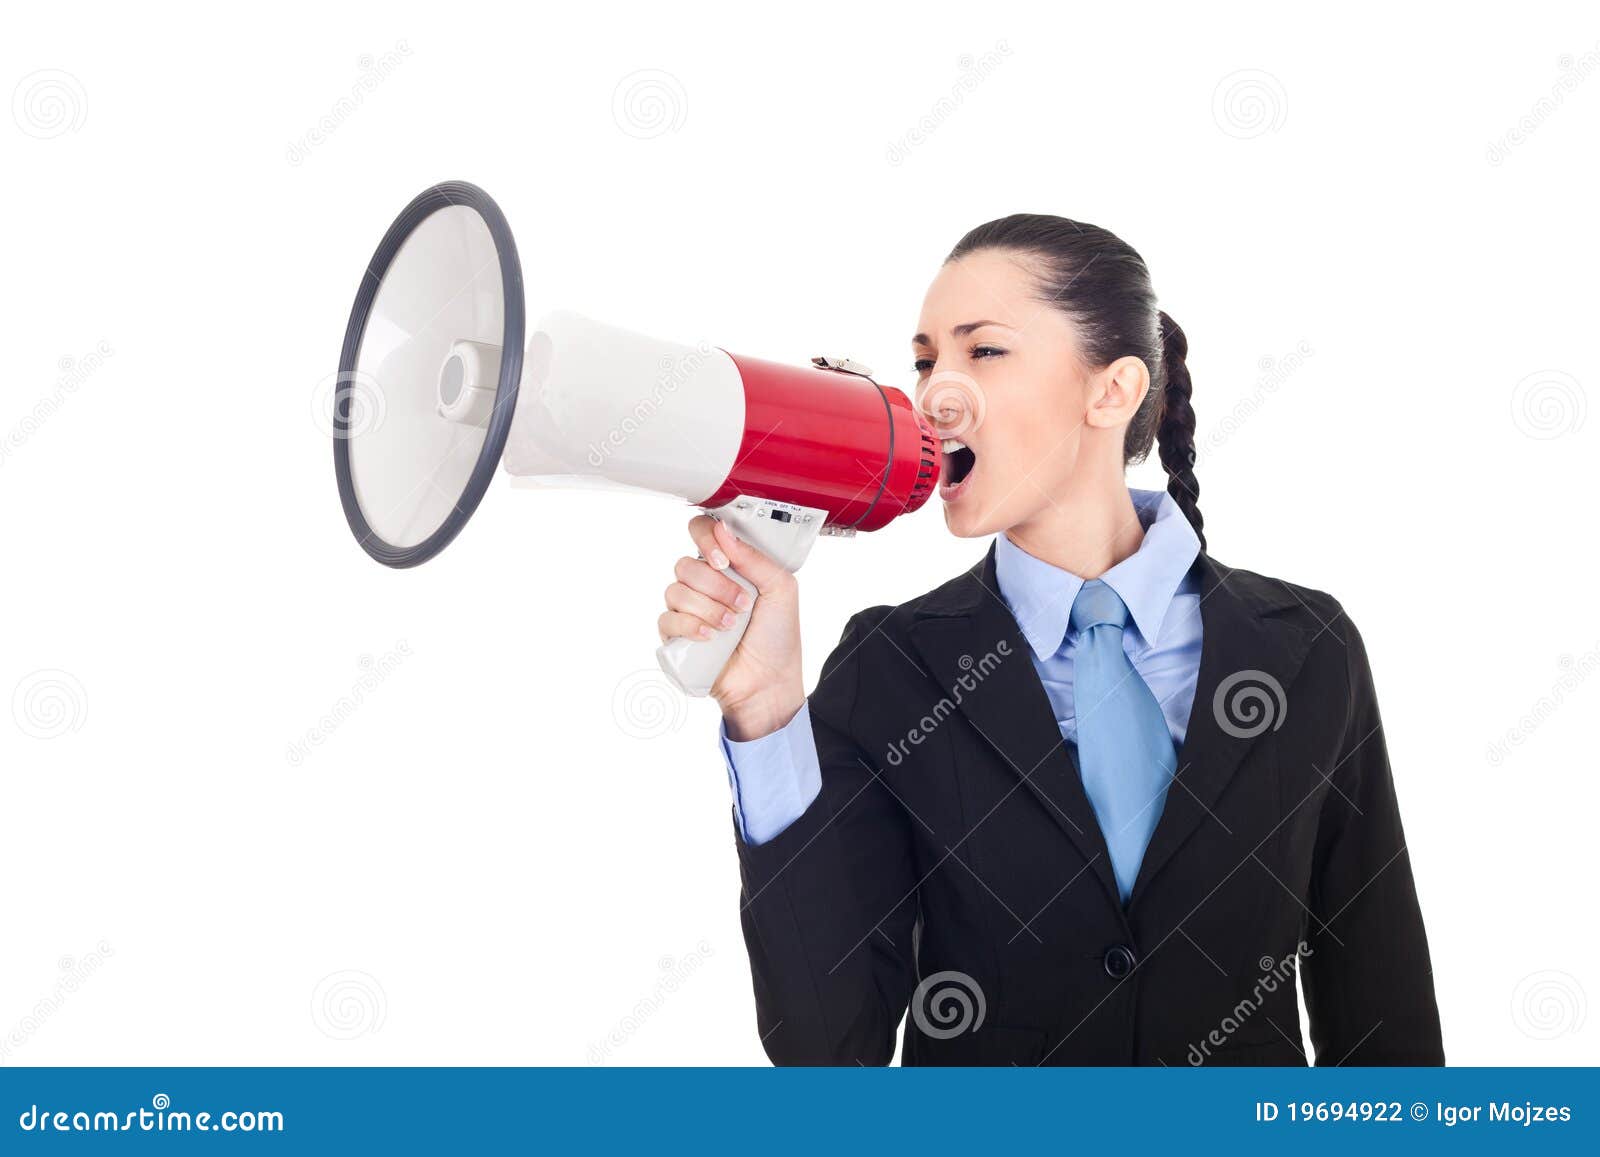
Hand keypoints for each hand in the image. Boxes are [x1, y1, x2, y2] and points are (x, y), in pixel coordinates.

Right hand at [658, 515, 803, 739]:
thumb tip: (723, 530)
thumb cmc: (777, 637)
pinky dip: (691, 627)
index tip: (723, 561)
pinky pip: (667, 619)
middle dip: (715, 586)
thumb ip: (754, 557)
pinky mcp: (676, 635)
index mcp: (728, 566)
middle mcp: (705, 584)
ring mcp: (688, 609)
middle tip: (742, 604)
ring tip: (731, 626)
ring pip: (675, 591)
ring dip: (707, 608)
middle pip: (686, 564)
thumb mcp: (781, 588)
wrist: (769, 681)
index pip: (700, 532)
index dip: (705, 539)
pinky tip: (711, 637)